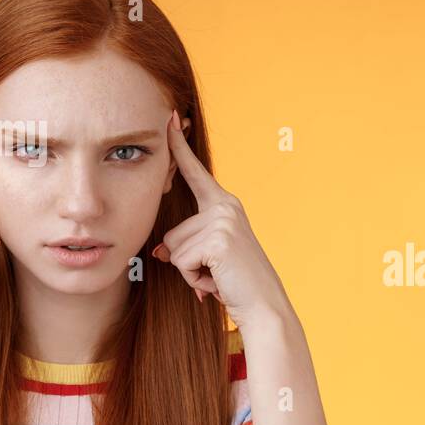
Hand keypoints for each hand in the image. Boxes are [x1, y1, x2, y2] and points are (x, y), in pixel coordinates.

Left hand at [153, 109, 290, 329]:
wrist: (265, 306)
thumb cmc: (238, 284)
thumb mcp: (208, 259)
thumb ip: (185, 246)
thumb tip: (159, 252)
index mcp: (225, 205)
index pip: (195, 172)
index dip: (179, 146)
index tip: (171, 118)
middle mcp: (225, 207)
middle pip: (172, 232)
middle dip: (186, 261)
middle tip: (217, 272)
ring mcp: (222, 220)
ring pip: (174, 249)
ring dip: (190, 272)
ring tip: (218, 277)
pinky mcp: (218, 239)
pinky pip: (181, 261)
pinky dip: (194, 279)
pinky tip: (217, 282)